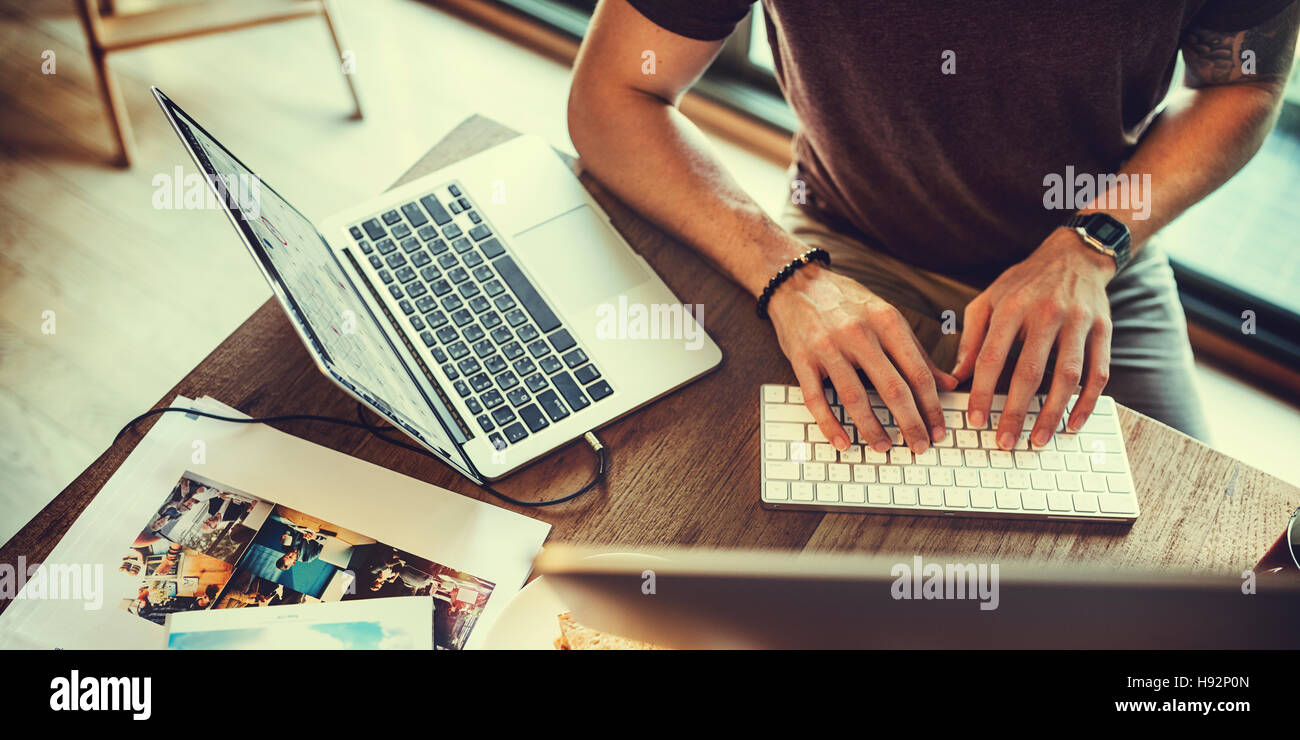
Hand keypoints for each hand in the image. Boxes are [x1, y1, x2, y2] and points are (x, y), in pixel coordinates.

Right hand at [766, 264, 956, 453]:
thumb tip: (948, 383)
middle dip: (910, 423)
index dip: (931, 406)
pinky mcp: (802, 359)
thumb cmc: (846, 301)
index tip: (938, 429)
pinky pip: (816, 398)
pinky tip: (842, 441)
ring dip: (871, 428)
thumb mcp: (886, 316)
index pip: (917, 372)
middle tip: (919, 446)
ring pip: (854, 397)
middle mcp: (858, 334)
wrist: (796, 282)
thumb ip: (916, 351)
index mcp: (886, 321)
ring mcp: (828, 347)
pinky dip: (829, 424)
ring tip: (884, 448)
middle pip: (891, 388)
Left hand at [951, 228, 1115, 449]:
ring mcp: (1079, 322)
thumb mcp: (989, 299)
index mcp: (1012, 307)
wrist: (1075, 255)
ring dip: (1052, 413)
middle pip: (1029, 372)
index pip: (991, 356)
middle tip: (1005, 442)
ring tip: (1038, 440)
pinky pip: (1099, 372)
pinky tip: (1073, 423)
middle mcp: (1047, 313)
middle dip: (1015, 412)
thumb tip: (958, 376)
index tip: (975, 420)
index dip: (982, 391)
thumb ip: (972, 336)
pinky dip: (1087, 402)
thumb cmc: (1024, 282)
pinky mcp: (1103, 330)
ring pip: (1067, 376)